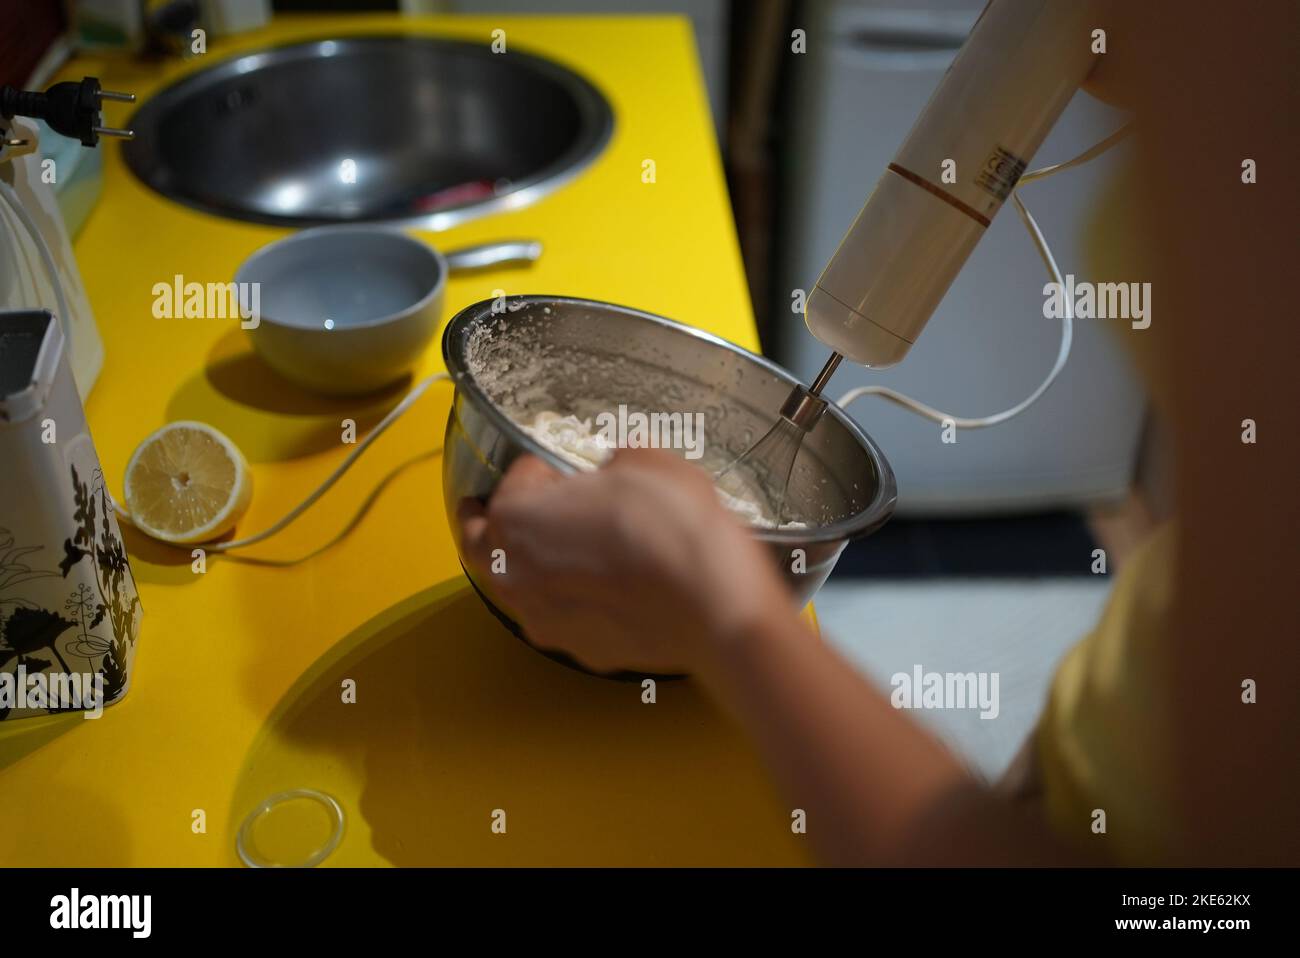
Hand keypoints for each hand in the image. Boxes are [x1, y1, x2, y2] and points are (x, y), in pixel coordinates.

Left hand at [457, 448, 795, 675]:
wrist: (714, 604)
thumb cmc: (672, 529)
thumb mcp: (645, 460)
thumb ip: (616, 459)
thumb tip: (617, 466)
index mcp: (516, 518)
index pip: (514, 481)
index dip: (537, 469)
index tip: (554, 467)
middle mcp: (516, 574)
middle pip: (483, 545)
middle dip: (490, 524)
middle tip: (494, 509)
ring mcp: (546, 619)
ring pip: (520, 588)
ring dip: (531, 565)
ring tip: (560, 549)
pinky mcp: (581, 649)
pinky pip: (564, 617)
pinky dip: (573, 600)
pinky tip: (603, 587)